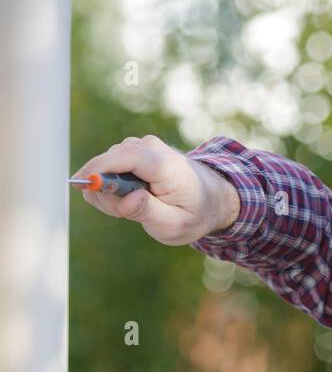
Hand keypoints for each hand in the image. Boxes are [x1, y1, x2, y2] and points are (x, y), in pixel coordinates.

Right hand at [70, 133, 239, 245]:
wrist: (210, 198)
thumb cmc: (193, 213)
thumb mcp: (175, 225)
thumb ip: (148, 213)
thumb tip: (125, 201)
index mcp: (163, 164)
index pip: (122, 157)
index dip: (98, 169)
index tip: (81, 185)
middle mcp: (150, 147)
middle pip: (109, 163)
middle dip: (106, 192)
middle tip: (124, 216)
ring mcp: (141, 146)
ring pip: (107, 166)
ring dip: (111, 192)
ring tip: (134, 208)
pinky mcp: (134, 151)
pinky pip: (110, 166)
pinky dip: (113, 186)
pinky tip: (130, 199)